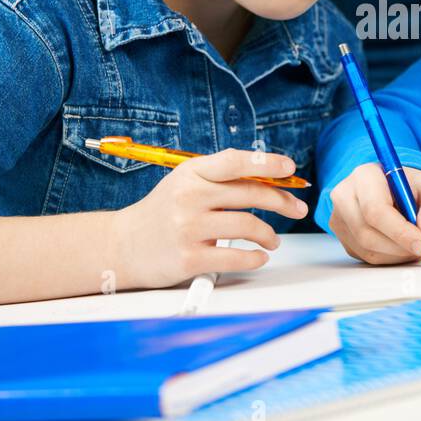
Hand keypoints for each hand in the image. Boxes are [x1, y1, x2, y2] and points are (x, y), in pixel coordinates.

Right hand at [111, 148, 306, 288]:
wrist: (122, 245)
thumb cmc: (163, 213)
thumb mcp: (186, 184)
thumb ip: (221, 180)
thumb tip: (270, 181)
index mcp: (191, 173)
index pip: (236, 162)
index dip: (268, 163)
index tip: (290, 169)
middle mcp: (189, 196)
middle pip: (250, 194)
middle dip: (282, 202)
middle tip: (297, 208)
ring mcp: (188, 228)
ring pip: (247, 226)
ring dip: (269, 234)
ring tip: (273, 239)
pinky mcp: (189, 258)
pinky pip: (235, 257)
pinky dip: (255, 258)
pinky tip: (260, 256)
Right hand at [328, 163, 420, 264]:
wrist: (398, 190)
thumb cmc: (413, 188)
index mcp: (365, 176)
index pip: (375, 209)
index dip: (399, 232)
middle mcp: (345, 195)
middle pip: (366, 232)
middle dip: (399, 247)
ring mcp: (340, 217)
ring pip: (366, 248)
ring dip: (396, 254)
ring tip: (416, 246)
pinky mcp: (343, 236)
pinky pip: (364, 256)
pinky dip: (389, 257)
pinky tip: (402, 246)